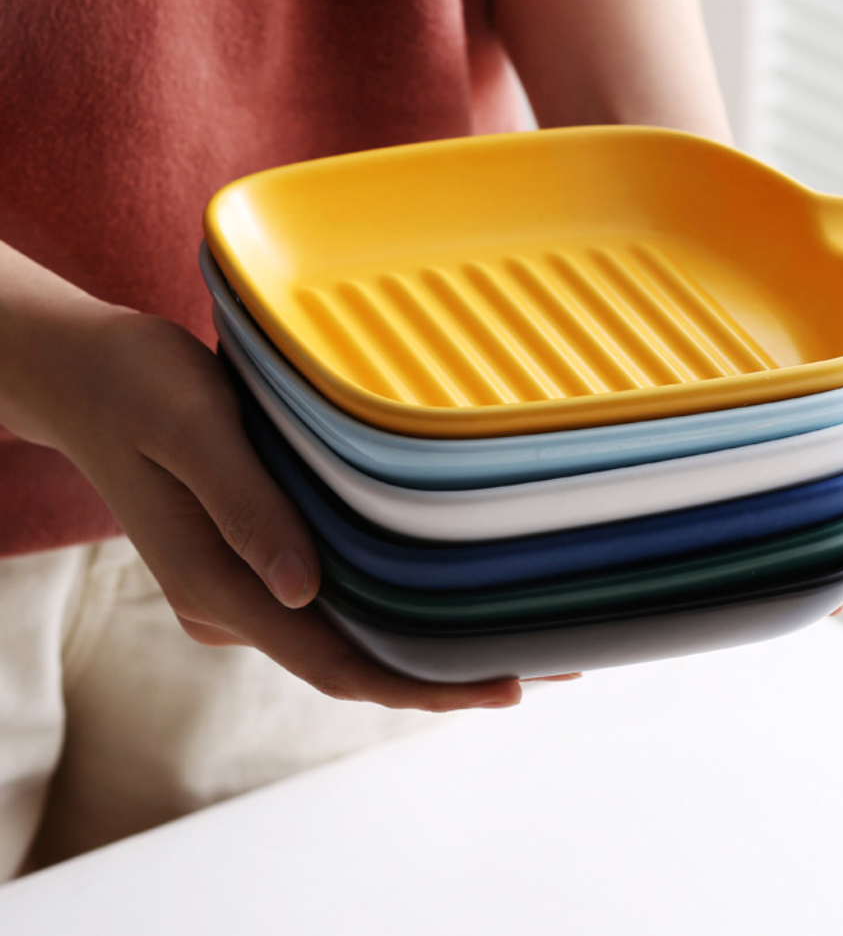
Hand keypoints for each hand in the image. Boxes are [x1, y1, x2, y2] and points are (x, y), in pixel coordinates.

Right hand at [0, 253, 522, 709]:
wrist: (85, 373)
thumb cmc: (137, 390)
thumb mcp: (191, 432)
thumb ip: (246, 508)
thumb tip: (306, 589)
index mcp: (216, 584)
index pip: (333, 664)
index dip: (419, 686)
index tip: (500, 688)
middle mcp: (234, 601)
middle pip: (351, 663)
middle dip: (442, 676)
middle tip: (538, 665)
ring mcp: (243, 583)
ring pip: (346, 634)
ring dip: (422, 643)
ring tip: (507, 635)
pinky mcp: (254, 554)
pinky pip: (333, 598)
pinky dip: (390, 605)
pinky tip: (439, 588)